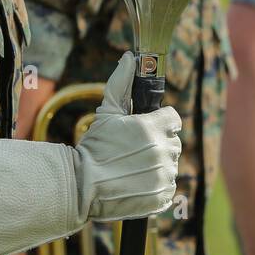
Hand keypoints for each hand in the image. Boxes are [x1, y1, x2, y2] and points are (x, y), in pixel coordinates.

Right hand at [73, 52, 181, 222]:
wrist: (81, 187)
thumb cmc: (93, 147)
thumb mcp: (106, 112)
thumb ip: (121, 83)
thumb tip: (128, 58)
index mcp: (153, 128)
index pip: (173, 118)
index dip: (161, 122)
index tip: (147, 128)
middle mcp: (163, 151)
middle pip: (172, 142)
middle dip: (158, 144)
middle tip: (134, 151)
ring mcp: (164, 175)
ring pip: (170, 165)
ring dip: (157, 166)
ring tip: (133, 169)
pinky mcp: (162, 196)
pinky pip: (168, 186)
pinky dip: (156, 186)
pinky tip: (136, 183)